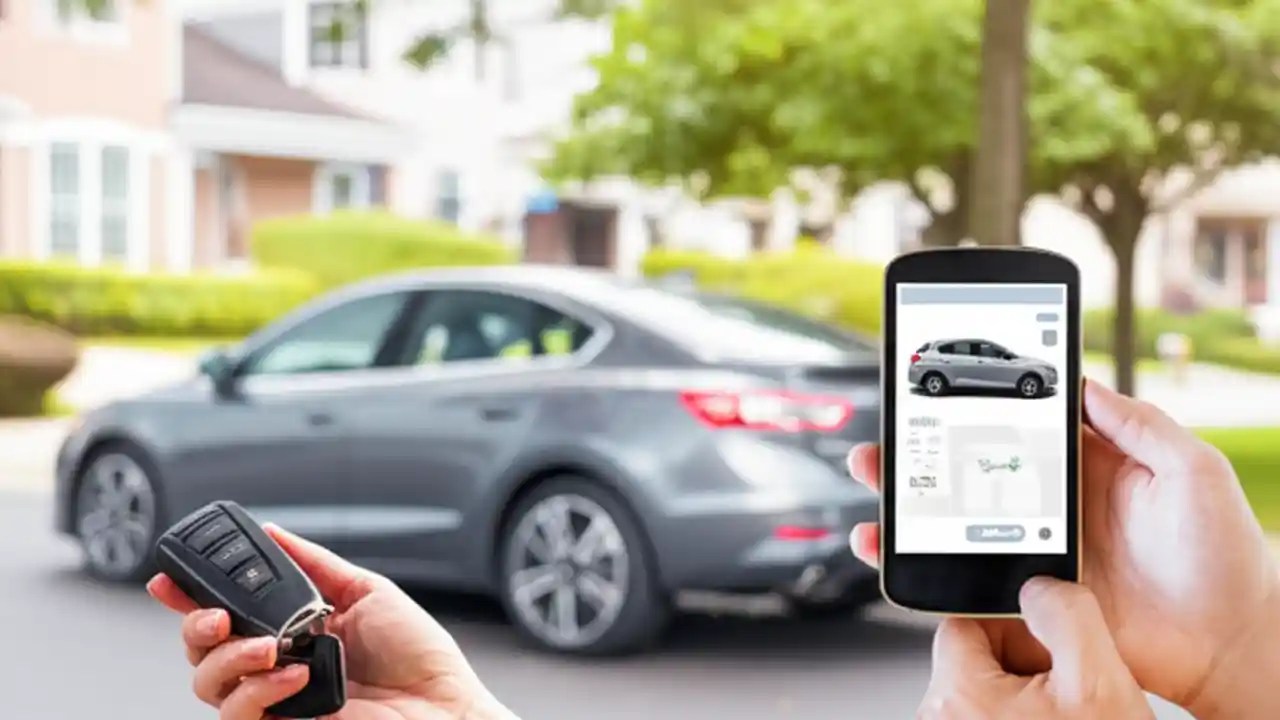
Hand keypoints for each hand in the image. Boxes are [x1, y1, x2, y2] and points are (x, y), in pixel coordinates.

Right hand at [148, 524, 517, 719]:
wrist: (445, 707)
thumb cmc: (416, 656)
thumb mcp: (366, 592)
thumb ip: (315, 565)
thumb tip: (273, 532)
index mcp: (291, 631)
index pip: (224, 614)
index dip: (188, 597)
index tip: (168, 578)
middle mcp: (275, 667)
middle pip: (201, 650)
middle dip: (194, 625)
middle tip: (219, 614)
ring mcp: (275, 703)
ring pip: (207, 684)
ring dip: (228, 658)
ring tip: (270, 647)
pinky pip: (238, 716)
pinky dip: (257, 692)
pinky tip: (292, 675)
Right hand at [849, 380, 1279, 717]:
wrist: (1228, 640)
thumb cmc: (1224, 553)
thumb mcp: (1194, 470)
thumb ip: (1142, 424)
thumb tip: (1086, 384)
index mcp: (1087, 463)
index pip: (1019, 422)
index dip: (976, 403)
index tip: (932, 386)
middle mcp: (1053, 501)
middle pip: (970, 466)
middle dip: (919, 450)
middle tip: (882, 439)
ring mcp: (1036, 546)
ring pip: (957, 517)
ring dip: (907, 502)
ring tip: (876, 483)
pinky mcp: (1030, 591)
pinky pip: (967, 574)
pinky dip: (925, 563)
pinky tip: (895, 548)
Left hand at [921, 579, 1151, 718]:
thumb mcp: (1100, 684)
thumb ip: (1066, 617)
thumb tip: (1038, 587)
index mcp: (956, 697)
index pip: (965, 624)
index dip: (1012, 624)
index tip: (1047, 641)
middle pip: (972, 663)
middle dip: (1020, 667)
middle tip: (1068, 692)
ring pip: (983, 700)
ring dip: (1024, 703)